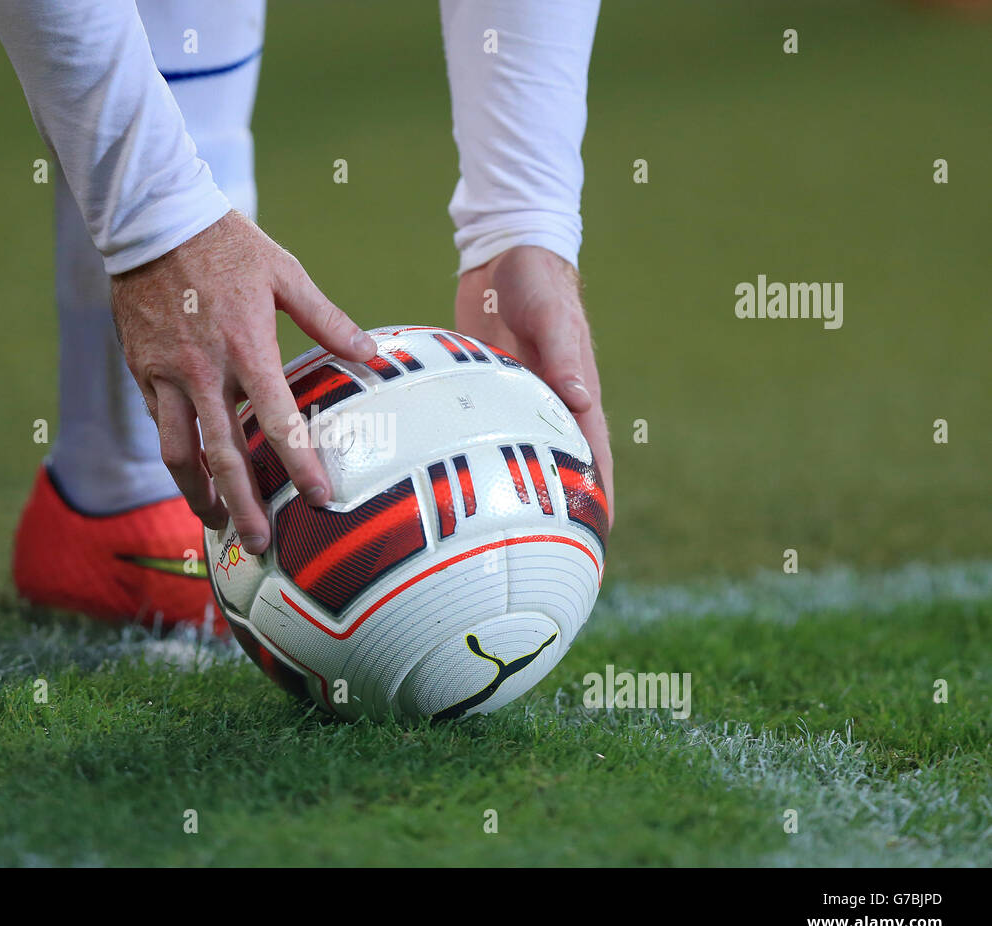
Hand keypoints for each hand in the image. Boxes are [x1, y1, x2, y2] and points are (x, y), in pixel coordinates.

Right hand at [112, 211, 376, 553]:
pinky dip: (177, 456)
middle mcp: (204, 371)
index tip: (317, 499)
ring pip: (177, 454)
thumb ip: (327, 319)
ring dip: (197, 495)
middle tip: (258, 542)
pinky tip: (192, 474)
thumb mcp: (284, 273)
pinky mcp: (142, 372)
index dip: (298, 465)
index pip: (277, 422)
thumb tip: (371, 353)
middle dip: (241, 506)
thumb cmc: (226, 244)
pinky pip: (161, 425)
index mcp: (247, 347)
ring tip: (215, 523)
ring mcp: (167, 375)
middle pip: (221, 456)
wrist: (151, 220)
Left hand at [455, 246, 613, 526]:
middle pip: (556, 465)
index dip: (597, 496)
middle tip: (540, 555)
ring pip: (515, 454)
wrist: (505, 251)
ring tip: (488, 535)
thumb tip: (577, 399)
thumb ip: (562, 355)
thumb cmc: (538, 280)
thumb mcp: (551, 315)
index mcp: (577, 393)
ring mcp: (516, 399)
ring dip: (508, 487)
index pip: (593, 455)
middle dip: (553, 507)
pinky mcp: (486, 388)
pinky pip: (479, 429)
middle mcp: (549, 403)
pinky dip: (471, 454)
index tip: (595, 538)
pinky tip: (447, 480)